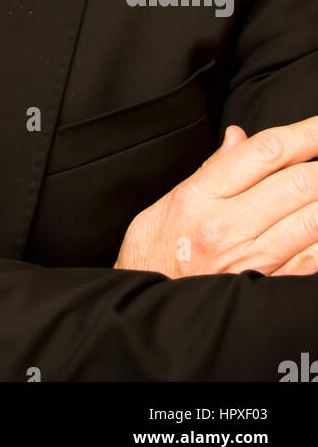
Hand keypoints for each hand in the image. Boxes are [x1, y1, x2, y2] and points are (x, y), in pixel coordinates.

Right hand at [114, 116, 317, 277]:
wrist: (145, 312)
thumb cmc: (154, 255)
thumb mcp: (170, 201)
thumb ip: (211, 169)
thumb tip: (240, 138)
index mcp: (200, 196)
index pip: (264, 153)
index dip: (303, 134)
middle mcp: (226, 226)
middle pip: (297, 183)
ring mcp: (250, 260)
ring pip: (312, 221)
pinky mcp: (265, 289)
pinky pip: (312, 261)